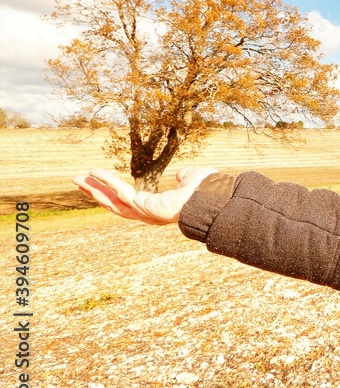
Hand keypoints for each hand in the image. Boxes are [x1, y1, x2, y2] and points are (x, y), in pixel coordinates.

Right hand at [73, 167, 218, 224]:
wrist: (216, 197)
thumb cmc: (208, 190)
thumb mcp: (191, 179)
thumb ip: (183, 178)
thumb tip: (180, 175)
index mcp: (156, 208)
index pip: (128, 202)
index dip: (112, 194)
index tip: (99, 186)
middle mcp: (147, 214)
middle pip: (114, 204)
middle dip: (95, 193)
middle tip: (78, 182)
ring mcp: (144, 213)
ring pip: (112, 200)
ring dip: (94, 189)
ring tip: (77, 179)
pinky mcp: (143, 207)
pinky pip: (120, 192)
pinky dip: (106, 182)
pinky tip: (93, 173)